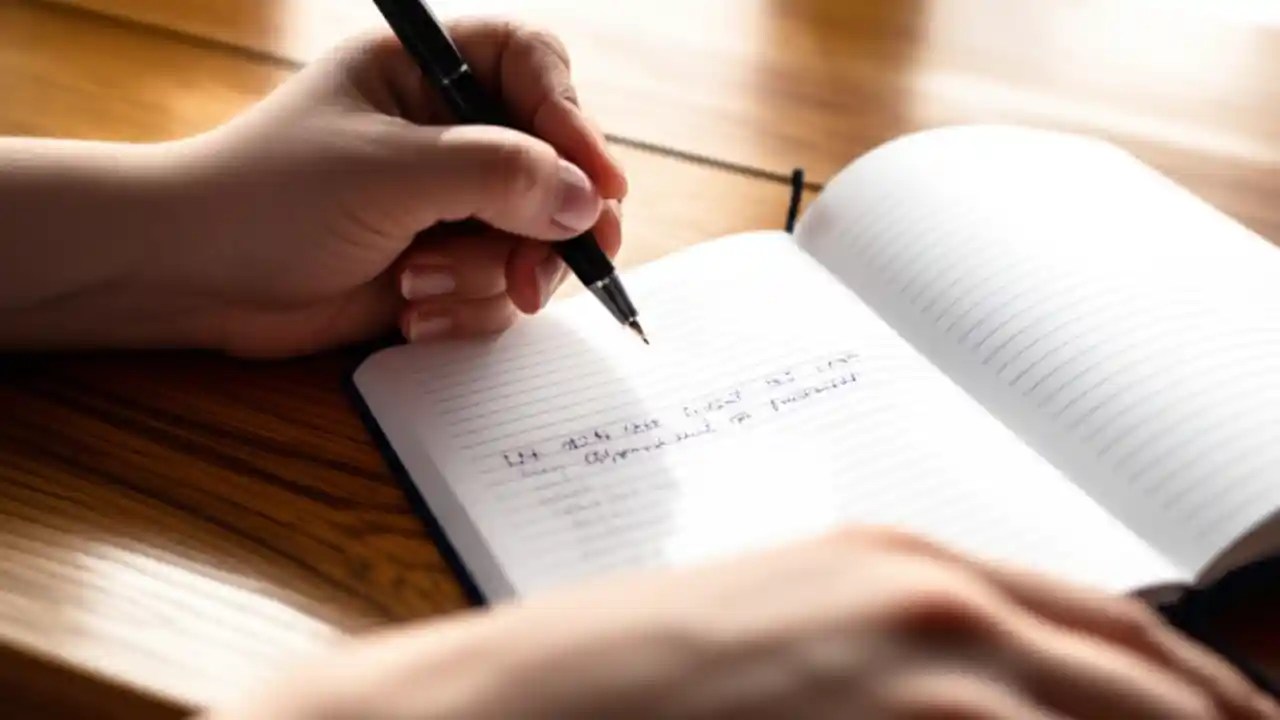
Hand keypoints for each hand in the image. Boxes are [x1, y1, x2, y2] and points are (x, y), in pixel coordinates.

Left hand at [166, 22, 624, 356]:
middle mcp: (447, 132)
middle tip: (540, 274)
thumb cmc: (270, 198)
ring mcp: (447, 203)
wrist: (193, 278)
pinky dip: (466, 309)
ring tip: (420, 288)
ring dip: (488, 276)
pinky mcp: (441, 264)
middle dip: (546, 226)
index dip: (576, 124)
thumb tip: (588, 201)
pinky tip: (410, 313)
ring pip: (533, 238)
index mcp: (428, 72)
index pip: (536, 71)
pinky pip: (498, 288)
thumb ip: (498, 175)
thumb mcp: (391, 173)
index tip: (599, 187)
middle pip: (553, 166)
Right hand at [203, 529, 1277, 719]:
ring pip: (1117, 719)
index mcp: (910, 562)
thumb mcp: (799, 632)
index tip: (1236, 718)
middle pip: (1150, 682)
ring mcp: (921, 672)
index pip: (1116, 626)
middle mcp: (933, 602)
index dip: (1198, 687)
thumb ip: (914, 650)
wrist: (521, 703)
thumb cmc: (635, 674)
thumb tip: (1002, 688)